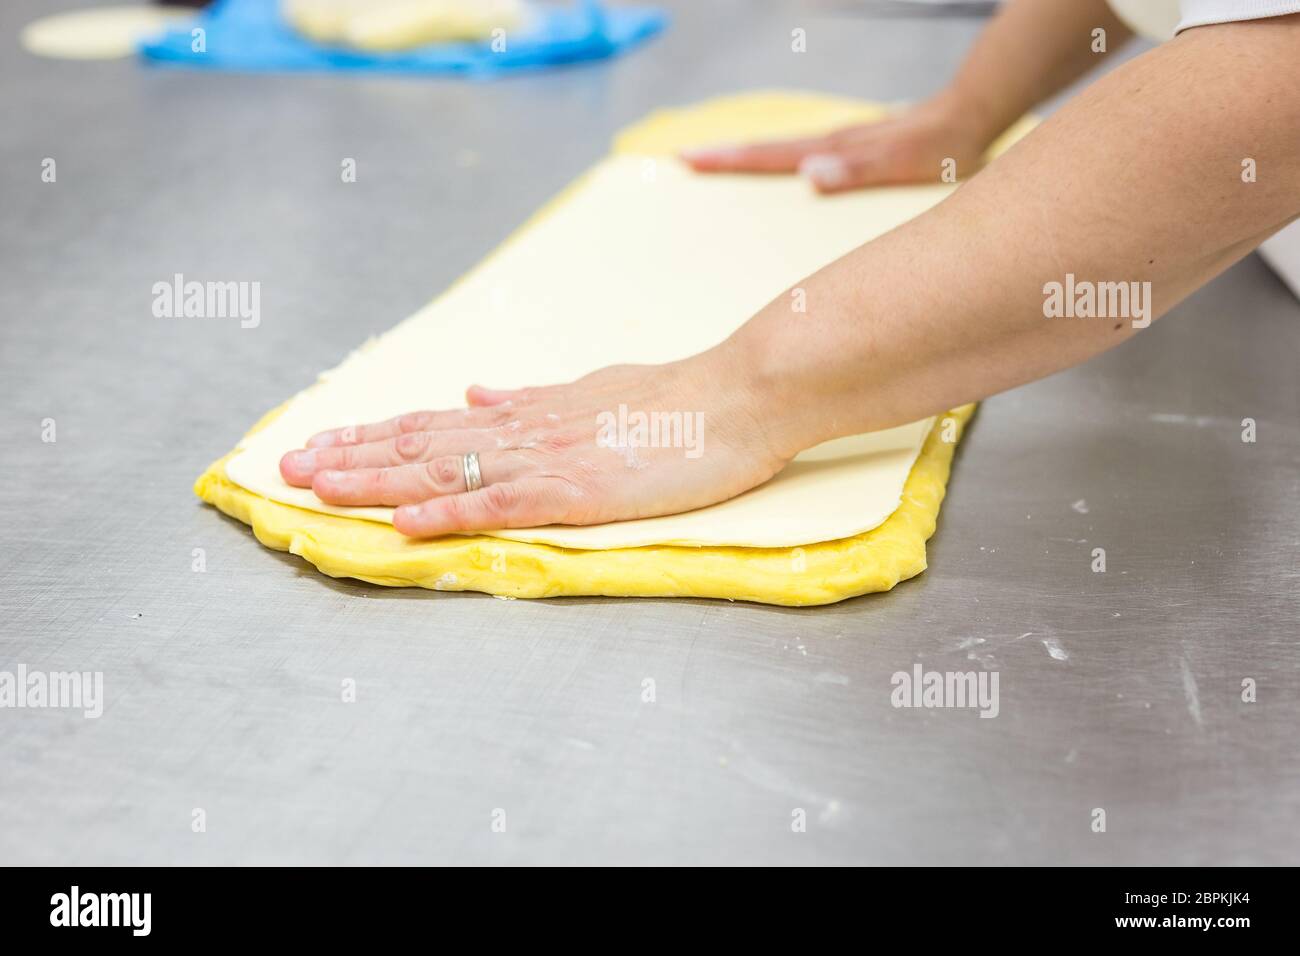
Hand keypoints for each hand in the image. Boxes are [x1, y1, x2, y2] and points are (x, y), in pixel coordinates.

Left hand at [278, 354, 790, 537]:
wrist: (736, 397)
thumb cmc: (676, 399)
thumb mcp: (593, 387)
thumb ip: (533, 397)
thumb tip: (477, 393)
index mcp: (529, 412)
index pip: (434, 425)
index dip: (372, 435)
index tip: (321, 441)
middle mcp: (524, 431)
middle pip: (421, 444)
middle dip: (350, 457)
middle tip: (286, 469)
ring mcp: (548, 461)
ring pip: (444, 470)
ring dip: (376, 481)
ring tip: (317, 488)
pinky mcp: (579, 492)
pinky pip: (501, 505)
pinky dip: (447, 514)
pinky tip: (404, 523)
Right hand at [680, 97, 991, 193]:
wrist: (973, 114)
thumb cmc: (946, 146)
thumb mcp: (910, 161)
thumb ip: (861, 168)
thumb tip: (806, 174)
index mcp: (834, 149)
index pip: (768, 156)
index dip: (727, 161)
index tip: (685, 161)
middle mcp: (830, 143)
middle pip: (764, 150)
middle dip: (721, 156)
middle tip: (679, 160)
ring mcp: (839, 144)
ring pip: (779, 151)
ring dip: (743, 158)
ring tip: (710, 164)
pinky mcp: (852, 150)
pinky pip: (800, 156)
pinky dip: (774, 162)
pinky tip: (773, 171)